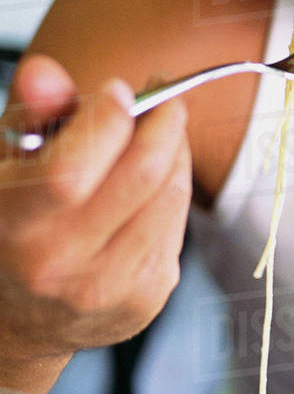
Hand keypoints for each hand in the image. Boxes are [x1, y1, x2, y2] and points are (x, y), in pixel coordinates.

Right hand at [0, 55, 191, 367]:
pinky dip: (172, 191)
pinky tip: (153, 181)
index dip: (107, 119)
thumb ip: (29, 113)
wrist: (17, 321)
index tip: (118, 91)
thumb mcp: (5, 166)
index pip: (75, 168)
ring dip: (174, 153)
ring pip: (170, 195)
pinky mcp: (147, 298)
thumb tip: (46, 72)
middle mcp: (61, 264)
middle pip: (142, 175)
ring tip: (158, 134)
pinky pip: (177, 225)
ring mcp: (109, 287)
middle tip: (163, 99)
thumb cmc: (12, 227)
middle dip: (163, 122)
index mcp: (15, 226)